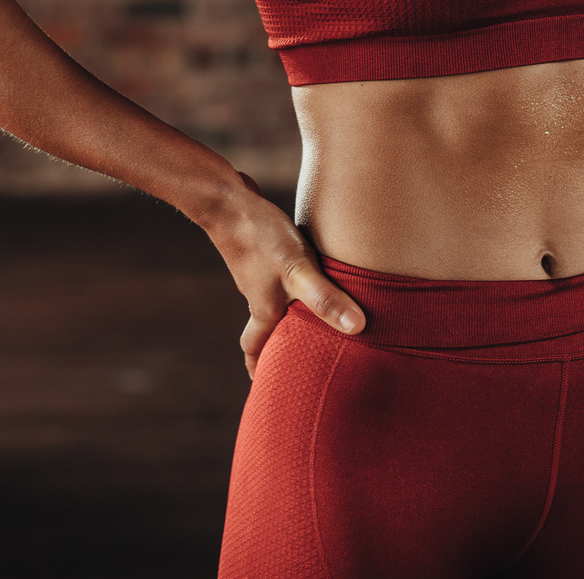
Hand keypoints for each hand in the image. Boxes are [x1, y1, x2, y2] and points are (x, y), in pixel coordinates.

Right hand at [207, 173, 365, 378]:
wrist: (226, 198)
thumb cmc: (259, 235)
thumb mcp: (297, 268)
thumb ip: (324, 298)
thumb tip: (357, 328)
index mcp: (264, 309)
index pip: (255, 348)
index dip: (259, 368)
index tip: (265, 385)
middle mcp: (260, 294)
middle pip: (268, 329)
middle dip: (283, 345)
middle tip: (305, 357)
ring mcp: (260, 272)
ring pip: (278, 301)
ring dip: (295, 313)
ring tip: (321, 317)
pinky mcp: (265, 251)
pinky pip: (283, 276)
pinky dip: (298, 283)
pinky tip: (319, 272)